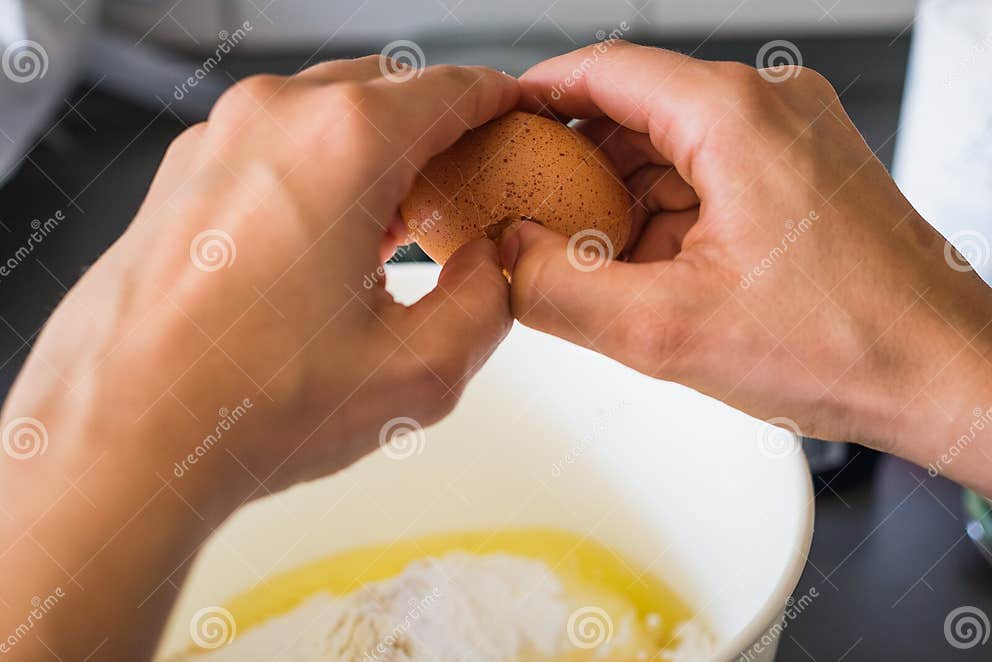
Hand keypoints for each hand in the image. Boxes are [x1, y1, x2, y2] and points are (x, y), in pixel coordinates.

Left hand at [0, 58, 516, 659]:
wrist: (122, 435)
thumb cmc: (247, 403)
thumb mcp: (420, 371)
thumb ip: (488, 302)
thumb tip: (491, 267)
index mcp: (343, 144)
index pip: (450, 89)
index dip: (497, 102)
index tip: (513, 116)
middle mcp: (273, 120)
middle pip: (387, 89)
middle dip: (437, 128)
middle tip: (466, 183)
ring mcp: (217, 141)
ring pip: (326, 113)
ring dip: (375, 151)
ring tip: (400, 222)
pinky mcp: (183, 174)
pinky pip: (275, 144)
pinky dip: (318, 170)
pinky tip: (330, 236)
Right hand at [505, 42, 991, 493]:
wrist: (944, 374)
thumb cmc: (849, 345)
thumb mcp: (668, 331)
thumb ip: (561, 291)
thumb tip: (508, 260)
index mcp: (735, 117)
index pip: (605, 71)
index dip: (536, 96)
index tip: (497, 124)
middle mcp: (769, 110)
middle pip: (636, 110)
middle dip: (574, 165)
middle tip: (527, 212)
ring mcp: (792, 140)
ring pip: (671, 147)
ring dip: (620, 198)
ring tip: (585, 257)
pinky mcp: (801, 176)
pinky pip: (709, 176)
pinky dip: (665, 214)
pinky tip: (645, 268)